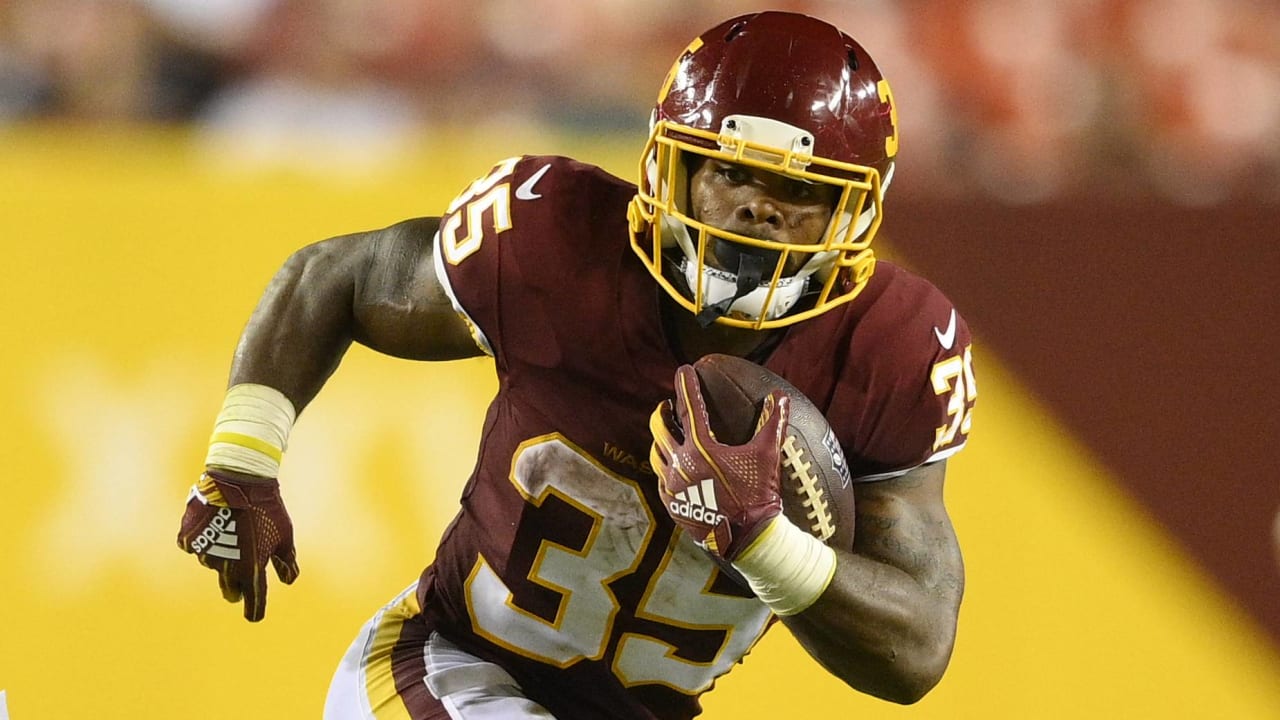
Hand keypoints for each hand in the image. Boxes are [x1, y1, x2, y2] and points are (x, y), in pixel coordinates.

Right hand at [177, 469, 298, 620]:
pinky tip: (211, 524)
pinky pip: (196, 546)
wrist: (240, 479)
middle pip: (230, 590)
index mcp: (251, 568)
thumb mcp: (284, 534)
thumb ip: (286, 561)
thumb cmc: (268, 507)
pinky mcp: (189, 539)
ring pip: (214, 564)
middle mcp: (226, 567)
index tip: (254, 615)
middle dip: (236, 589)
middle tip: (240, 582)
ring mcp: (205, 553)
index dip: (254, 611)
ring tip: (231, 532)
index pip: (253, 602)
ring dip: (222, 555)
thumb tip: (288, 580)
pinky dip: (203, 539)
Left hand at [649, 365, 789, 559]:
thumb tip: (781, 395)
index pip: (689, 407)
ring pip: (656, 453)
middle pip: (660, 428)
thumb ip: (774, 422)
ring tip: (666, 433)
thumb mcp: (768, 456)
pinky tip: (669, 465)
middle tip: (666, 405)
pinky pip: (660, 479)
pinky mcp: (672, 504)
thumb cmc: (759, 495)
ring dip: (660, 440)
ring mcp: (673, 485)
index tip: (683, 370)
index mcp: (702, 448)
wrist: (747, 539)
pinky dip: (663, 466)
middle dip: (662, 412)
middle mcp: (681, 463)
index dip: (686, 385)